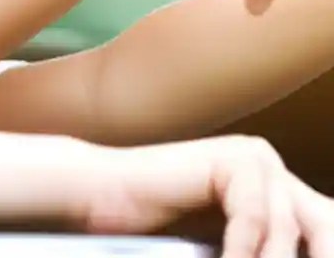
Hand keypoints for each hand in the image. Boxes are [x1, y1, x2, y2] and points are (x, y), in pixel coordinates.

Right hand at [87, 135, 333, 257]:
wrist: (96, 195)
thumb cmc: (148, 228)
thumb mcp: (224, 249)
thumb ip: (260, 251)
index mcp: (272, 188)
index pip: (322, 231)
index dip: (319, 255)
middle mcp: (269, 166)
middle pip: (323, 226)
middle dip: (314, 256)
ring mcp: (255, 158)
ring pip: (288, 230)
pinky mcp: (234, 160)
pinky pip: (255, 220)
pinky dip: (241, 252)